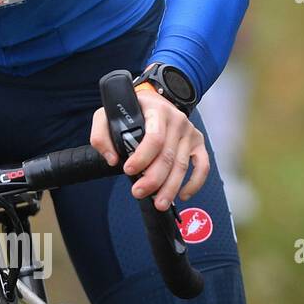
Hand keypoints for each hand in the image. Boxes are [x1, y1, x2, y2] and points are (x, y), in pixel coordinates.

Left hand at [89, 88, 209, 210]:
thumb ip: (101, 135)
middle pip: (168, 156)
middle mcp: (177, 121)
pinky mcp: (198, 143)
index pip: (154, 138)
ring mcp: (190, 133)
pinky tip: (183, 196)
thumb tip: (112, 160)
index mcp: (156, 111)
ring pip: (182, 165)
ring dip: (171, 187)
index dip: (142, 157)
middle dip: (154, 179)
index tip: (128, 170)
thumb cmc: (130, 109)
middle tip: (138, 193)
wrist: (154, 100)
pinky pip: (202, 166)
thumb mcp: (107, 114)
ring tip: (159, 203)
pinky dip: (195, 183)